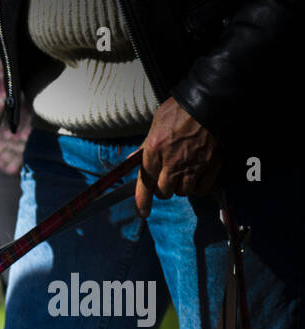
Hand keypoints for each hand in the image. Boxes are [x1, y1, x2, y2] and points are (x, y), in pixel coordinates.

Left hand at [135, 97, 221, 217]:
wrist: (210, 100)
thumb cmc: (181, 109)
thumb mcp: (156, 124)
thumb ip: (145, 145)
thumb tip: (132, 159)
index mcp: (155, 150)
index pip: (144, 183)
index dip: (142, 201)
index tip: (143, 212)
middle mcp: (173, 162)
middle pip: (164, 192)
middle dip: (163, 188)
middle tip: (167, 178)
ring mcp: (193, 165)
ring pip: (183, 191)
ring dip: (181, 186)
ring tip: (184, 173)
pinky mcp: (212, 165)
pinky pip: (202, 189)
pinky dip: (199, 186)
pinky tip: (198, 176)